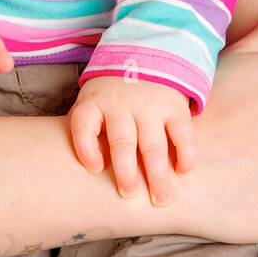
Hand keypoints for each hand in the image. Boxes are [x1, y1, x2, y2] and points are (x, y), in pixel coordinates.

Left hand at [70, 76, 195, 205]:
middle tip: (129, 195)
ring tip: (160, 199)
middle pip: (122, 141)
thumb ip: (84, 128)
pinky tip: (182, 172)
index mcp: (95, 103)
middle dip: (126, 172)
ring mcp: (150, 106)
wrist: (145, 57)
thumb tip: (72, 166)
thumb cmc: (111, 95)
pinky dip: (185, 155)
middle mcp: (121, 104)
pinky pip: (183, 134)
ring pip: (153, 144)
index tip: (96, 169)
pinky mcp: (175, 108)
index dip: (86, 148)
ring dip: (157, 174)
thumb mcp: (91, 101)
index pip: (83, 124)